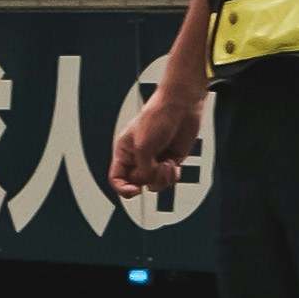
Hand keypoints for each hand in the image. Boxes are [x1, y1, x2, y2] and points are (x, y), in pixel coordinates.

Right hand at [110, 77, 206, 200]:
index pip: (117, 179)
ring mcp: (155, 160)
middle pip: (137, 183)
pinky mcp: (171, 160)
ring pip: (154, 184)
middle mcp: (139, 158)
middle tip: (156, 168)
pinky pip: (169, 179)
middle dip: (148, 179)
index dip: (123, 189)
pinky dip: (172, 176)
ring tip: (167, 165)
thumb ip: (143, 169)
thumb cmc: (157, 118)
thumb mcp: (143, 147)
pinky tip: (174, 165)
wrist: (181, 106)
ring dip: (162, 179)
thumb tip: (149, 182)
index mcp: (125, 152)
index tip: (135, 191)